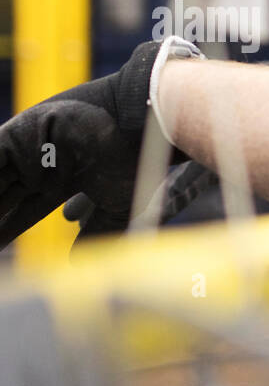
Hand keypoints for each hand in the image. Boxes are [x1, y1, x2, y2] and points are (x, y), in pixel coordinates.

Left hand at [0, 40, 178, 247]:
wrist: (138, 123)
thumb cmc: (136, 163)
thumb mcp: (117, 204)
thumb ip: (97, 229)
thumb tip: (75, 263)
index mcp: (66, 178)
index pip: (29, 209)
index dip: (10, 227)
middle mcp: (44, 163)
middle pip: (7, 194)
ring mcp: (30, 147)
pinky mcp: (18, 133)